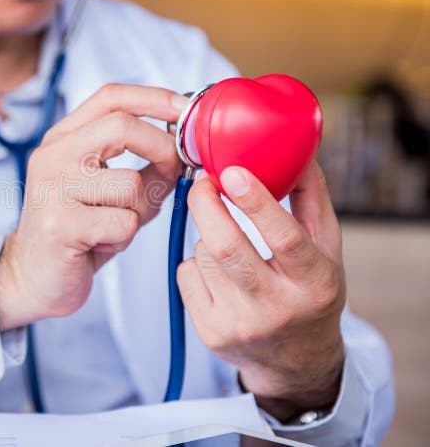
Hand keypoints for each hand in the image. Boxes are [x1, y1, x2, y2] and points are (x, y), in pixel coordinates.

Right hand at [0, 84, 186, 330]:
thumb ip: (146, 168)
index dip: (154, 97)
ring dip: (139, 211)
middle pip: (122, 126)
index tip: (185, 109)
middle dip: (163, 148)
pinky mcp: (59, 224)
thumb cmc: (79, 232)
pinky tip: (102, 243)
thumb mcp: (113, 191)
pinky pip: (123, 222)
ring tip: (115, 226)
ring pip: (131, 182)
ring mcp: (51, 188)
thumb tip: (186, 151)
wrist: (33, 277)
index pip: (110, 97)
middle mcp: (52, 155)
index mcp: (64, 139)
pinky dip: (125, 237)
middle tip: (177, 170)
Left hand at [178, 161, 345, 420]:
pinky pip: (186, 276)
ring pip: (203, 256)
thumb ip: (310, 197)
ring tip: (228, 244)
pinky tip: (216, 273)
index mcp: (314, 282)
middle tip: (204, 183)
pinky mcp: (211, 333)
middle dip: (206, 205)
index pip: (285, 238)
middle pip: (226, 247)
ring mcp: (241, 324)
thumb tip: (296, 148)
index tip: (233, 172)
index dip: (257, 203)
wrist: (296, 362)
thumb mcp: (325, 248)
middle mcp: (278, 307)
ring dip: (208, 236)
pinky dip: (195, 262)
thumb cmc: (310, 291)